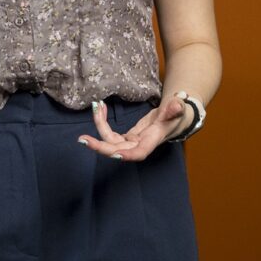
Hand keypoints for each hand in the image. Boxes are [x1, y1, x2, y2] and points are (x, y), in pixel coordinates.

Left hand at [76, 95, 190, 162]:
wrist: (173, 117)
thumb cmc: (177, 113)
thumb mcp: (177, 108)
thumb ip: (175, 107)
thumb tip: (176, 105)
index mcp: (152, 140)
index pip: (140, 152)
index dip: (128, 155)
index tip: (115, 155)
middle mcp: (139, 144)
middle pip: (118, 150)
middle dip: (100, 146)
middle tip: (83, 139)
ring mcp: (131, 142)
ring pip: (111, 140)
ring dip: (100, 125)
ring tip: (96, 106)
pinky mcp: (126, 137)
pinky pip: (110, 133)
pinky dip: (103, 121)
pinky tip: (100, 107)